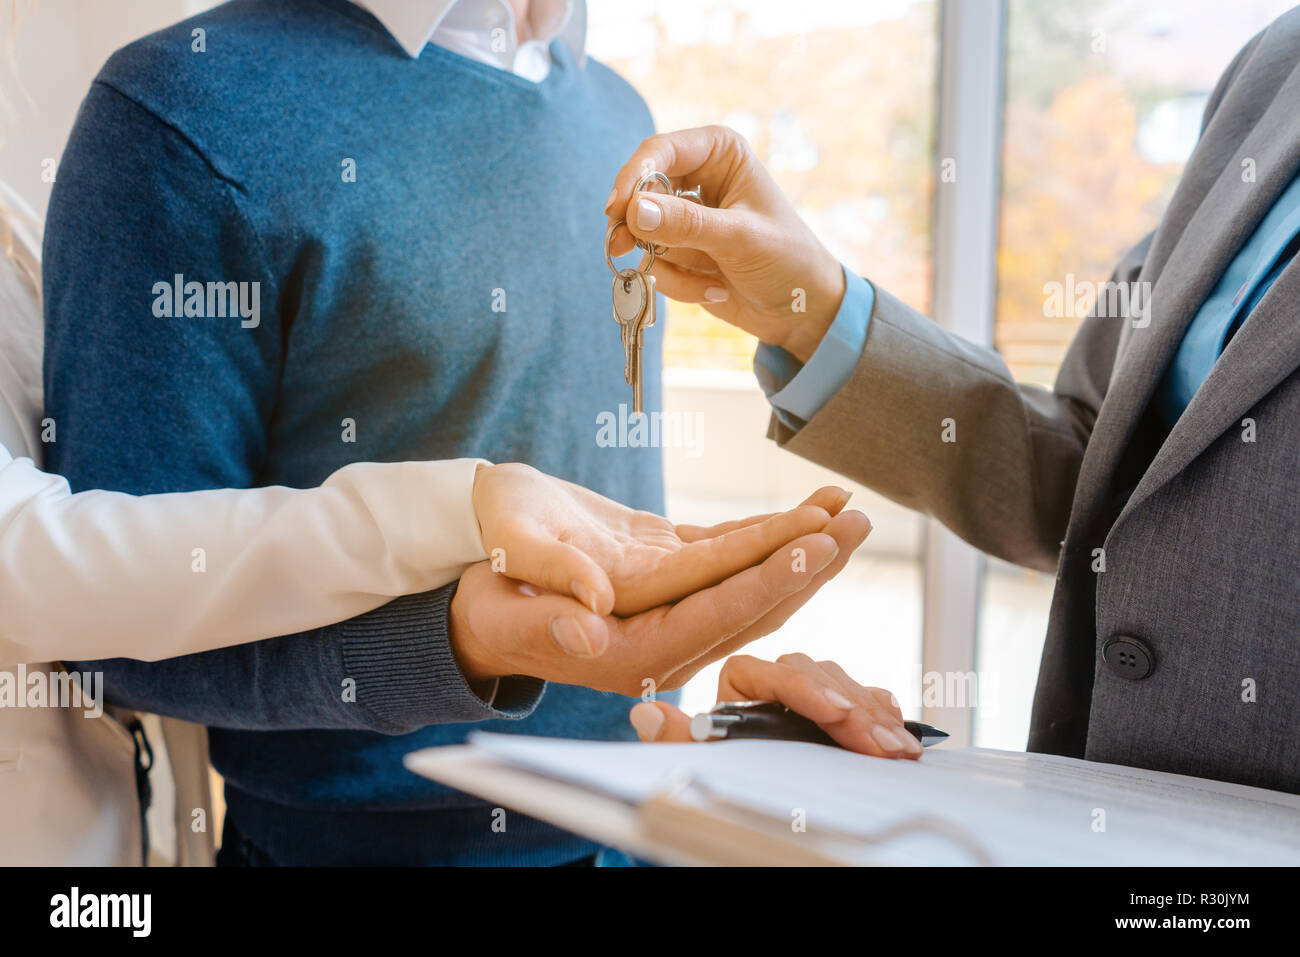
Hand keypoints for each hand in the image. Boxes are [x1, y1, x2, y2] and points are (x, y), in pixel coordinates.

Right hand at [449, 508, 871, 694]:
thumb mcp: (505, 605)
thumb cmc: (485, 603)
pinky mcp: (672, 584)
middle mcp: (665, 644)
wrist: (475, 608)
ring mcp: (673, 616)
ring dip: (801, 547)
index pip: (717, 614)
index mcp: (632, 654)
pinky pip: (730, 561)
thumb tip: (592, 620)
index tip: (816, 545)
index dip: (769, 580)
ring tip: (848, 508)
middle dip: (808, 563)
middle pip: (753, 603)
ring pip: (752, 581)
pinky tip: (806, 512)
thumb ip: (549, 611)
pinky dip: (768, 536)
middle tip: (856, 520)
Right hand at [605, 126, 845, 362]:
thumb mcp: (741, 239)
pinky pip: (655, 264)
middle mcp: (697, 178)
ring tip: (709, 281)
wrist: (801, 309)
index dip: (634, 177)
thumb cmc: (787, 259)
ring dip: (669, 264)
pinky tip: (714, 288)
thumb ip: (688, 225)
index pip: (660, 151)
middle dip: (636, 226)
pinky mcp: (679, 252)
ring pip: (643, 234)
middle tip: (621, 248)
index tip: (617, 209)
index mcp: (719, 153)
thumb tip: (635, 213)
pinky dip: (679, 283)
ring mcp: (684, 218)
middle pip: (640, 191)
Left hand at [627, 653, 921, 758]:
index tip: (836, 714)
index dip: (808, 691)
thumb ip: (677, 742)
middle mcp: (774, 681)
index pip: (774, 673)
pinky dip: (883, 715)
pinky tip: (900, 735)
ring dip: (875, 717)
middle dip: (853, 711)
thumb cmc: (719, 777)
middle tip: (881, 747)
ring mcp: (810, 692)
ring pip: (846, 684)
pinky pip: (865, 696)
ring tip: (898, 751)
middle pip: (817, 676)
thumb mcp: (700, 763)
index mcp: (737, 684)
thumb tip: (645, 714)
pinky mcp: (838, 706)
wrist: (747, 803)